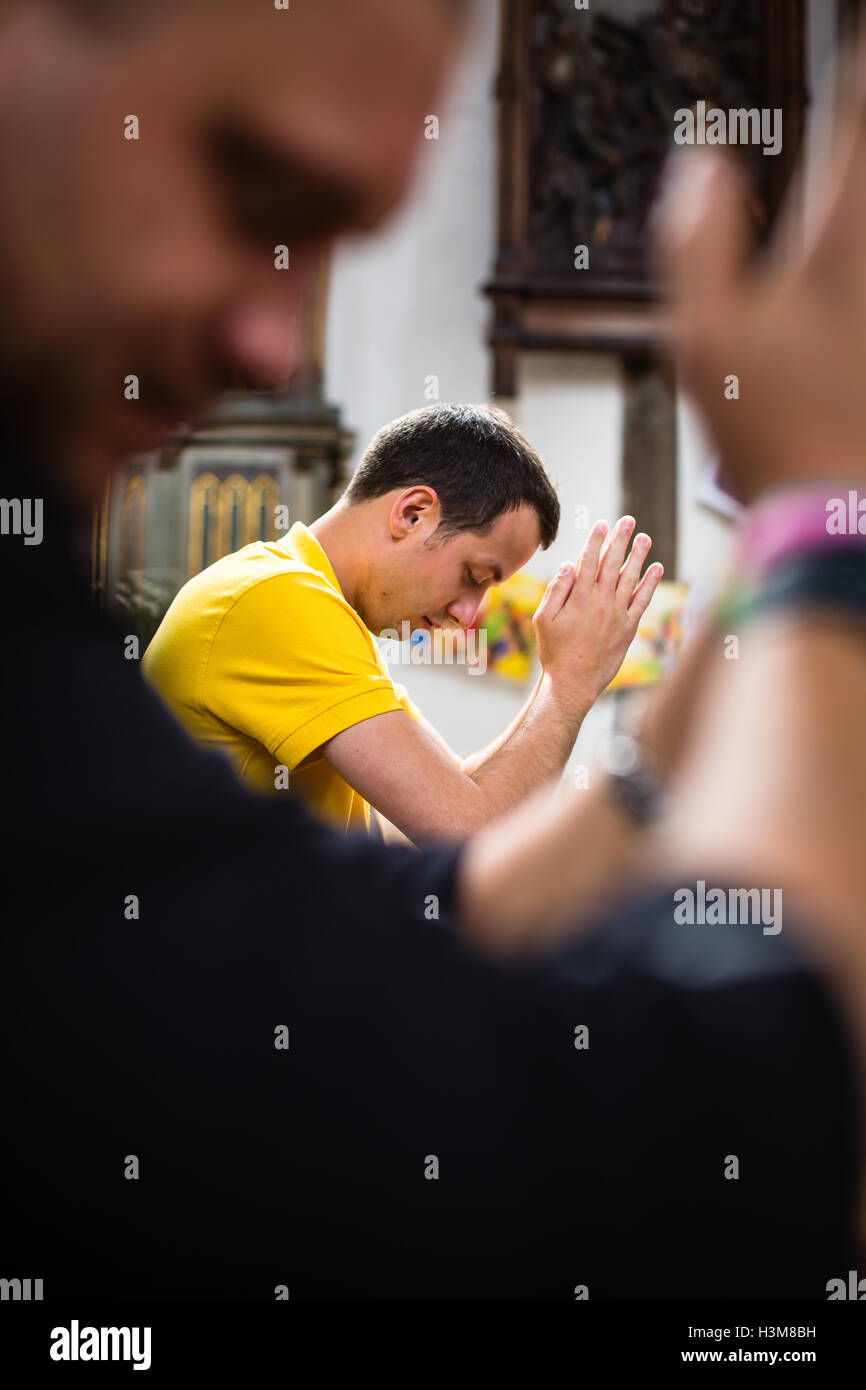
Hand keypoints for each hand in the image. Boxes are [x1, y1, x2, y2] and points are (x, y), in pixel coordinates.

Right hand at [533, 516, 662, 706]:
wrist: (574, 683)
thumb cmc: (554, 651)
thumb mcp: (543, 619)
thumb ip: (556, 590)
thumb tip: (568, 565)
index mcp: (579, 597)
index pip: (589, 561)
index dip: (596, 540)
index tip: (601, 524)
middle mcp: (601, 601)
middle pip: (613, 563)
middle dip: (620, 539)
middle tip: (628, 520)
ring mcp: (617, 614)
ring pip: (630, 578)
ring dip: (638, 556)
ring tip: (644, 537)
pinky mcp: (628, 628)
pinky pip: (642, 601)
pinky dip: (650, 583)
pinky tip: (656, 568)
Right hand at [653, 42, 865, 501]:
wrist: (833, 508)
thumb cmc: (766, 427)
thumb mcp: (703, 335)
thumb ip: (698, 239)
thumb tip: (702, 164)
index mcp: (836, 243)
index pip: (857, 125)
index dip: (854, 73)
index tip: (848, 43)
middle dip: (860, 124)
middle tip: (853, 90)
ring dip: (856, 181)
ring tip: (845, 168)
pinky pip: (864, 274)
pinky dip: (851, 244)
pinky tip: (839, 260)